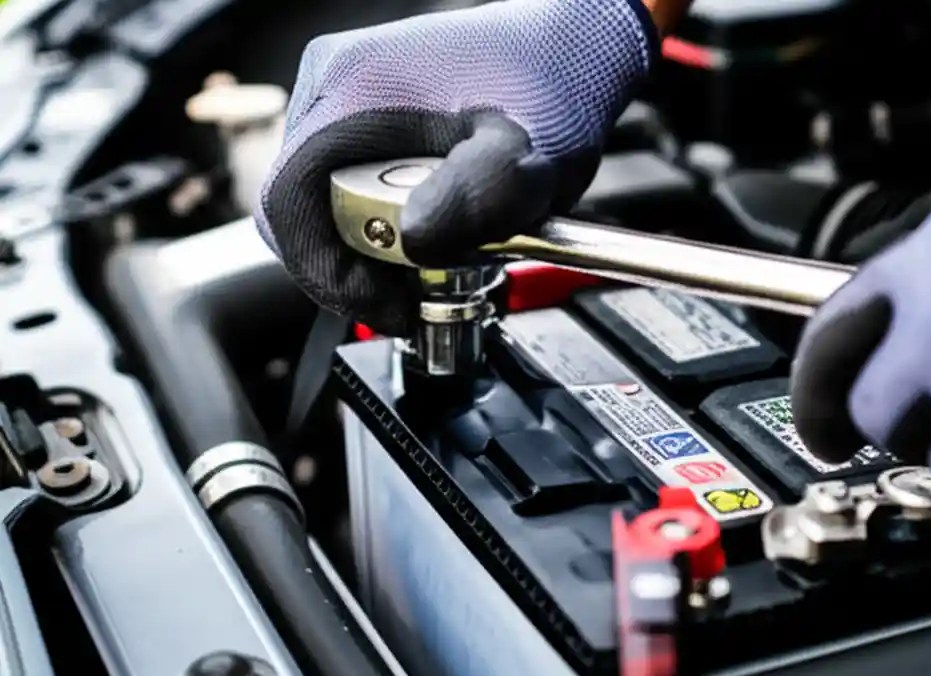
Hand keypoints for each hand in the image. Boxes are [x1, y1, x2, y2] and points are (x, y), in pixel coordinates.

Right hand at [254, 0, 655, 334]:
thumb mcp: (525, 157)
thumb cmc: (552, 87)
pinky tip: (432, 229)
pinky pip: (347, 181)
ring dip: (371, 245)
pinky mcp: (361, 110)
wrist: (573, 46)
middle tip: (416, 293)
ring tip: (434, 260)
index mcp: (348, 92)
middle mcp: (328, 85)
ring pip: (323, 199)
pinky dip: (381, 220)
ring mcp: (340, 95)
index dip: (328, 272)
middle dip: (354, 265)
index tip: (387, 304)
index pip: (288, 205)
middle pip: (302, 209)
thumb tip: (416, 241)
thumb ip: (476, 199)